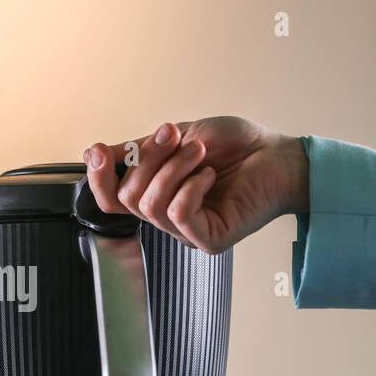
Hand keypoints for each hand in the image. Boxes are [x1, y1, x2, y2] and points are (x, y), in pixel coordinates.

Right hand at [82, 116, 308, 252]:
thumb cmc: (237, 145)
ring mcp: (186, 231)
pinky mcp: (208, 239)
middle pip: (127, 198)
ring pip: (151, 205)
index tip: (99, 150)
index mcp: (156, 193)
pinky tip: (210, 175)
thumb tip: (96, 153)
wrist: (279, 154)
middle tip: (174, 135)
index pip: (110, 200)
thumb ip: (139, 149)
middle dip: (147, 160)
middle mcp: (167, 216)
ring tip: (200, 152)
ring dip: (173, 168)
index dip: (97, 178)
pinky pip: (179, 214)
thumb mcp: (178, 137)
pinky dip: (191, 186)